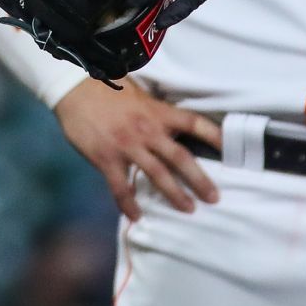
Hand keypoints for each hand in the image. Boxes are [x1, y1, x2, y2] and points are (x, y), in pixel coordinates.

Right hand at [55, 77, 221, 218]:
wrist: (74, 87)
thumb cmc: (106, 88)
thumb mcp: (138, 95)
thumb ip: (154, 113)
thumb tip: (170, 128)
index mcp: (157, 112)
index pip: (194, 123)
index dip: (215, 136)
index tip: (231, 150)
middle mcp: (147, 130)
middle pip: (181, 158)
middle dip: (200, 180)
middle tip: (214, 198)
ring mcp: (127, 146)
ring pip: (157, 176)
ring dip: (175, 195)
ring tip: (188, 210)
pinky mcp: (107, 158)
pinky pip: (121, 188)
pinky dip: (129, 204)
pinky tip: (137, 217)